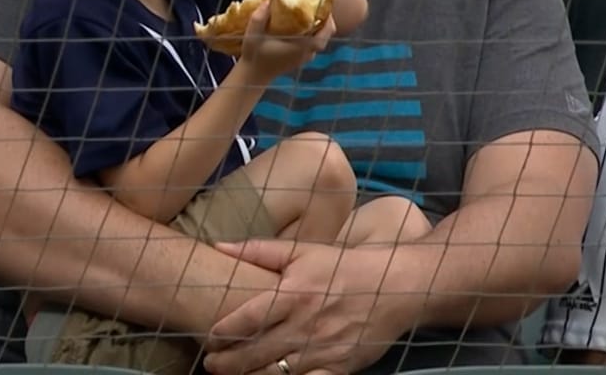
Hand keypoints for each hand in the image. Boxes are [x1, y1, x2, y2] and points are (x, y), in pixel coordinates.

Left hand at [202, 240, 408, 374]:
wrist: (397, 285)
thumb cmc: (345, 266)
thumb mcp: (303, 250)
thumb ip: (259, 250)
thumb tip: (218, 245)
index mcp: (294, 292)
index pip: (247, 318)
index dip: (222, 332)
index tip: (209, 338)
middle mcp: (306, 323)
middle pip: (255, 352)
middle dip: (226, 363)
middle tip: (211, 364)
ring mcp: (323, 349)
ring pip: (276, 374)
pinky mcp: (340, 367)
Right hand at [236, 0, 333, 82]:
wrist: (253, 75)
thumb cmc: (254, 56)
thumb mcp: (252, 35)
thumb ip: (259, 17)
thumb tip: (268, 0)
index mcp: (298, 49)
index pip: (321, 38)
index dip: (328, 23)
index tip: (325, 8)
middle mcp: (304, 54)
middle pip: (324, 37)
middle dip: (324, 20)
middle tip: (317, 5)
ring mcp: (303, 58)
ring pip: (318, 40)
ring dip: (318, 26)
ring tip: (310, 11)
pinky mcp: (300, 58)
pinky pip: (312, 43)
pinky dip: (311, 33)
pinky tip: (301, 23)